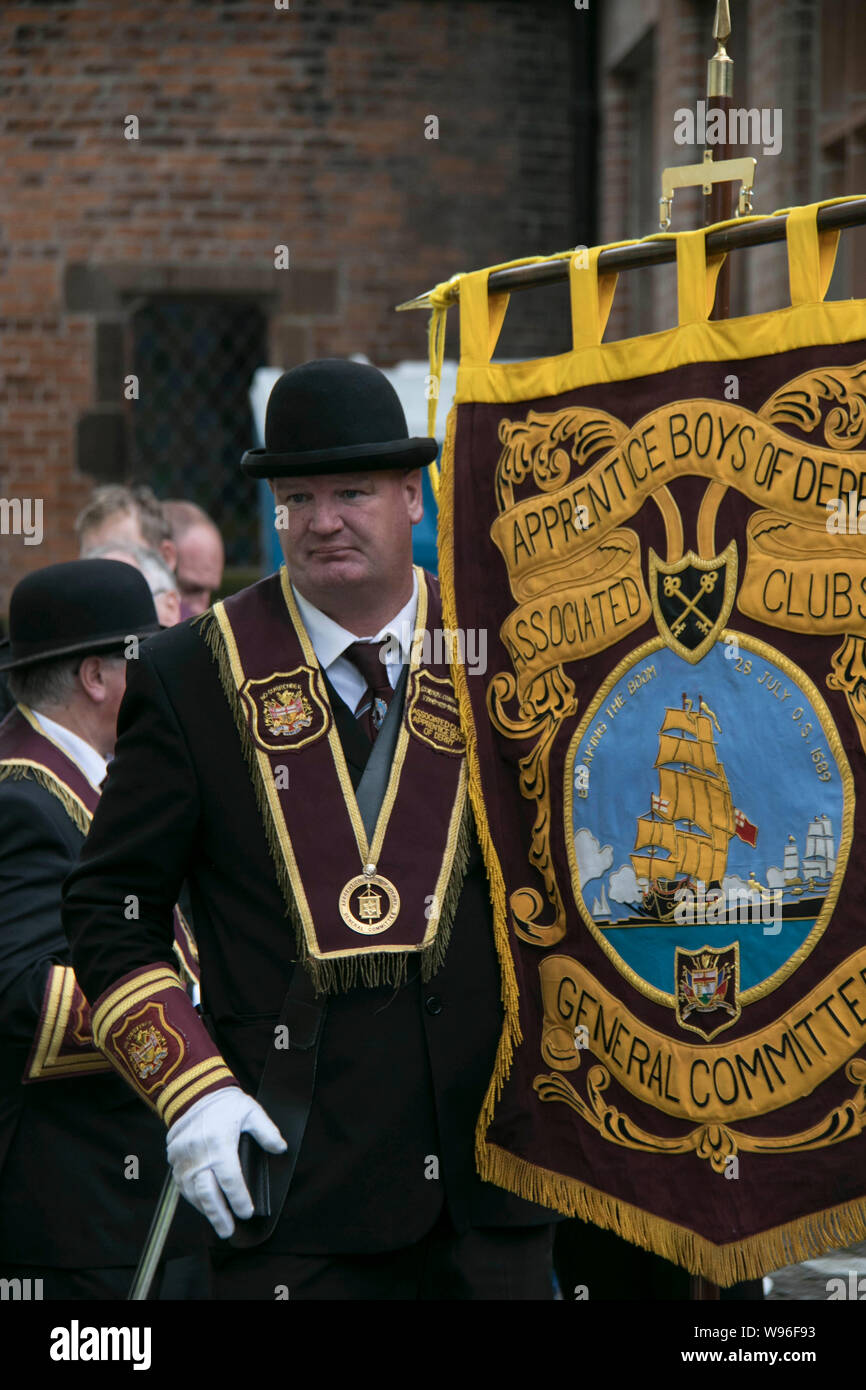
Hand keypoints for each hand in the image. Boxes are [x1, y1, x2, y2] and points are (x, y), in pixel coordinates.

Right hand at [166, 1086, 285, 1237]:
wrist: (192, 1091)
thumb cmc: (224, 1103)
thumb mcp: (251, 1111)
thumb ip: (267, 1131)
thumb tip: (281, 1148)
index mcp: (220, 1144)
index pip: (231, 1179)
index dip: (238, 1198)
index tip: (246, 1212)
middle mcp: (199, 1154)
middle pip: (208, 1193)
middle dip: (219, 1215)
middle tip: (228, 1231)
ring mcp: (184, 1159)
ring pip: (193, 1193)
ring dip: (205, 1210)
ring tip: (218, 1222)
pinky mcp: (175, 1159)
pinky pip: (182, 1185)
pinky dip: (193, 1198)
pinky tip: (203, 1205)